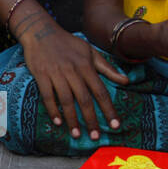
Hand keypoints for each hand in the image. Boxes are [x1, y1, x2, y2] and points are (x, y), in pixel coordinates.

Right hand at [15, 11, 126, 137]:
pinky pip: (48, 96)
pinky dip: (53, 110)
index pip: (100, 91)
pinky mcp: (42, 75)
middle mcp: (73, 71)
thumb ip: (107, 68)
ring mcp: (56, 74)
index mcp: (86, 66)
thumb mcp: (90, 51)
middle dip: (91, 119)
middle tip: (96, 136)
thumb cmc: (68, 43)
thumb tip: (126, 81)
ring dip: (72, 119)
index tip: (115, 125)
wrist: (41, 31)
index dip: (108, 109)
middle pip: (84, 99)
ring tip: (77, 134)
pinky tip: (58, 122)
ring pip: (66, 100)